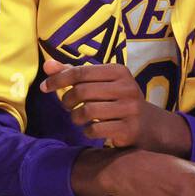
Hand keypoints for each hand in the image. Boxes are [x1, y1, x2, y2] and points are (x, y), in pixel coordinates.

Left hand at [40, 59, 190, 155]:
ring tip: (77, 118)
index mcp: (119, 71)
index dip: (57, 79)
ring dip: (75, 117)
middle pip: (82, 92)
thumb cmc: (116, 99)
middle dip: (67, 100)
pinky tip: (90, 129)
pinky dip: (87, 130)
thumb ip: (73, 73)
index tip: (44, 88)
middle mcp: (127, 88)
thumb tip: (47, 65)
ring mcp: (130, 109)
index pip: (80, 72)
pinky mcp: (129, 129)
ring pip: (87, 111)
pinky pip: (95, 129)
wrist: (149, 125)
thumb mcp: (99, 82)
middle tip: (66, 106)